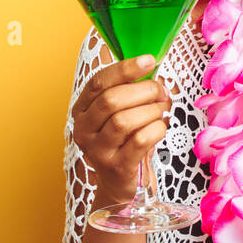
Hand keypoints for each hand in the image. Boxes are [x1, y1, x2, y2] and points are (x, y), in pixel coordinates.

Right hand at [71, 54, 172, 206]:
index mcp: (82, 110)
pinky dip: (156, 129)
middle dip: (143, 91)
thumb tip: (156, 75)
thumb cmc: (125, 141)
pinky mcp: (116, 167)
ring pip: (124, 121)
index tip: (149, 60)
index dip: (125, 69)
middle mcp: (84, 129)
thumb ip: (133, 91)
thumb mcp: (123, 112)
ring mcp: (97, 150)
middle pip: (111, 100)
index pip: (98, 82)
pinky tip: (160, 127)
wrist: (121, 182)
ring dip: (150, 111)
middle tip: (160, 92)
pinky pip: (140, 141)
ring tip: (161, 111)